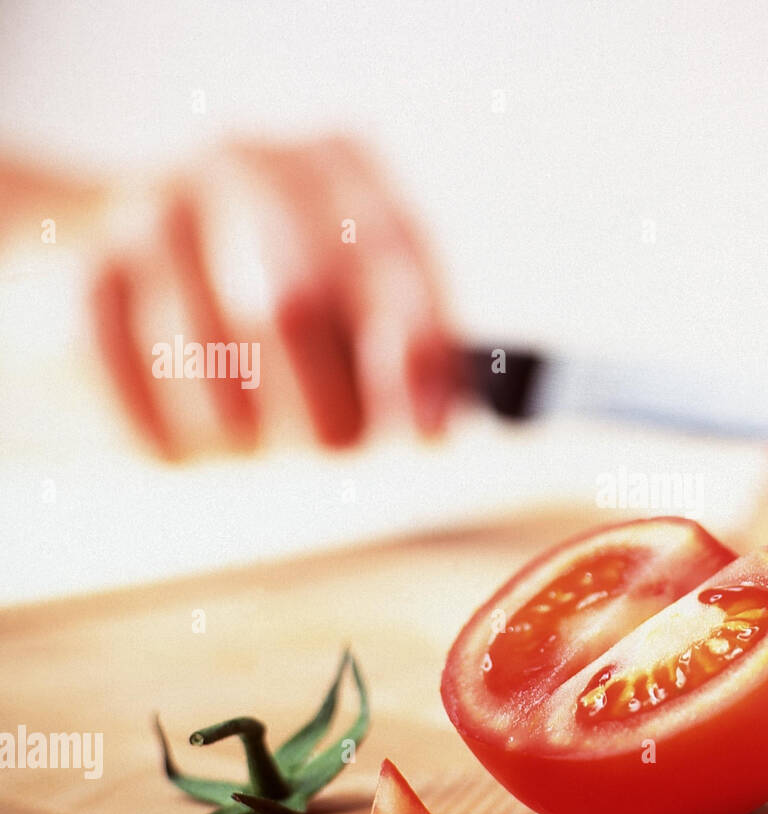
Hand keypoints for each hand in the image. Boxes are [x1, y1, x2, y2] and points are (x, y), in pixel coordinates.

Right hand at [86, 137, 457, 456]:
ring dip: (241, 431)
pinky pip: (127, 370)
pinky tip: (183, 448)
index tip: (429, 432)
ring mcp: (157, 201)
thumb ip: (411, 355)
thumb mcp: (359, 300)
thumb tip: (433, 424)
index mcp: (336, 165)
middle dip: (325, 406)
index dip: (415, 351)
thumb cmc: (278, 293)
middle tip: (333, 449)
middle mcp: (246, 163)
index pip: (389, 253)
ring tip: (252, 445)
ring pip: (210, 346)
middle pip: (295, 304)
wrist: (127, 248)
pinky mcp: (88, 259)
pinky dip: (164, 430)